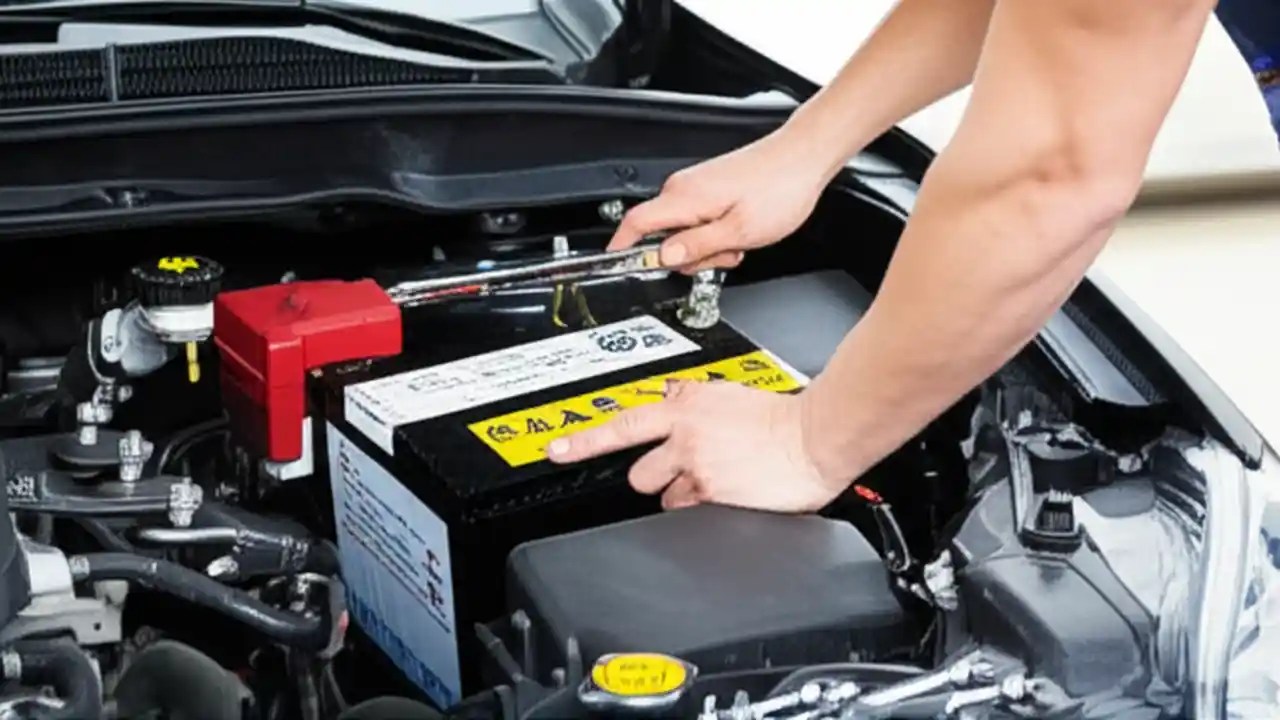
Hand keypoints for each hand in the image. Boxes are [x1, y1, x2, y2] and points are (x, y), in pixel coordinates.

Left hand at [545, 380, 848, 512]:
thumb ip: (695, 402)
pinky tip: (727, 491)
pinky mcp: (710, 492)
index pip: (625, 421)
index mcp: (687, 402)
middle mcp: (684, 431)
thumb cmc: (784, 418)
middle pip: (637, 467)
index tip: (556, 449)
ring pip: (658, 491)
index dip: (584, 440)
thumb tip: (674, 400)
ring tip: (711, 480)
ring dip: (676, 491)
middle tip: (677, 469)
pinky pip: (686, 508)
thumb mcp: (730, 395)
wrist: (815, 437)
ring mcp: (695, 463)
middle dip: (651, 473)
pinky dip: (701, 505)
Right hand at [608, 129, 828, 272]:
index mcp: (684, 198)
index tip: (619, 265)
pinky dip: (716, 232)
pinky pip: (698, 220)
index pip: (634, 224)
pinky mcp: (709, 188)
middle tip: (723, 253)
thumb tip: (664, 258)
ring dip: (707, 245)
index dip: (621, 249)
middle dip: (688, 255)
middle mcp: (683, 188)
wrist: (803, 158)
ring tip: (738, 239)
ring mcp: (696, 187)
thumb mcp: (738, 231)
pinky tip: (740, 229)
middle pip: (661, 235)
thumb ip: (697, 246)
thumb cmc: (780, 189)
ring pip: (683, 231)